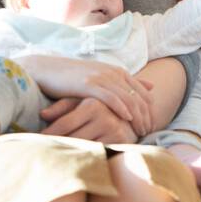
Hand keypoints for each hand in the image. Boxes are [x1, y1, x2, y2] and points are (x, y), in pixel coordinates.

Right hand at [21, 55, 155, 136]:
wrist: (47, 70)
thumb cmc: (73, 78)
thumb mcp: (102, 78)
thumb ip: (124, 84)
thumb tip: (151, 86)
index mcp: (117, 72)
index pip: (143, 92)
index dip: (150, 109)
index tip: (152, 125)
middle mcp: (112, 73)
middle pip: (138, 96)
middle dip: (146, 115)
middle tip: (149, 131)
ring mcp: (101, 77)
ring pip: (127, 98)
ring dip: (137, 115)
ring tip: (142, 130)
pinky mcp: (89, 84)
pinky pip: (110, 97)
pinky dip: (121, 107)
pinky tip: (127, 119)